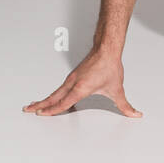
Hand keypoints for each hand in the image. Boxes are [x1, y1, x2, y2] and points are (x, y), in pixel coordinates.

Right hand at [22, 49, 142, 117]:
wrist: (106, 48)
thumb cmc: (109, 66)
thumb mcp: (117, 89)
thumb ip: (126, 106)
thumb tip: (135, 114)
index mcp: (80, 88)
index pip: (63, 103)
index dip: (52, 110)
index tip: (41, 114)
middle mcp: (73, 83)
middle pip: (53, 97)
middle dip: (40, 105)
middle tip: (28, 110)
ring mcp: (72, 79)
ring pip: (55, 92)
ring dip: (45, 99)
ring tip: (36, 105)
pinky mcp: (74, 76)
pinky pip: (60, 88)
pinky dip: (54, 95)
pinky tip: (54, 99)